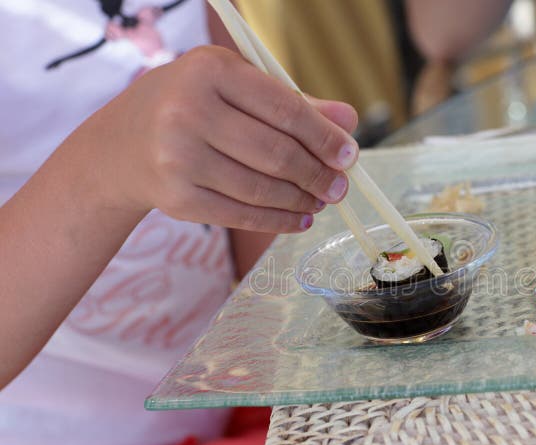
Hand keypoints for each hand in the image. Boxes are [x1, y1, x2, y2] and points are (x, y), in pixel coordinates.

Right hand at [78, 46, 358, 233]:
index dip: (323, 137)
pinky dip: (278, 220)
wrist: (122, 146)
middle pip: (275, 153)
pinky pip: (241, 215)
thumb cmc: (191, 106)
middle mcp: (187, 111)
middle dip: (316, 174)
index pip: (284, 109)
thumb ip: (292, 103)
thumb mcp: (234, 88)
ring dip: (301, 200)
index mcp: (209, 71)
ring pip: (261, 188)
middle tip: (340, 186)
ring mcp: (178, 158)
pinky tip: (299, 218)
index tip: (349, 155)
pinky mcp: (176, 199)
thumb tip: (349, 121)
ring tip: (321, 201)